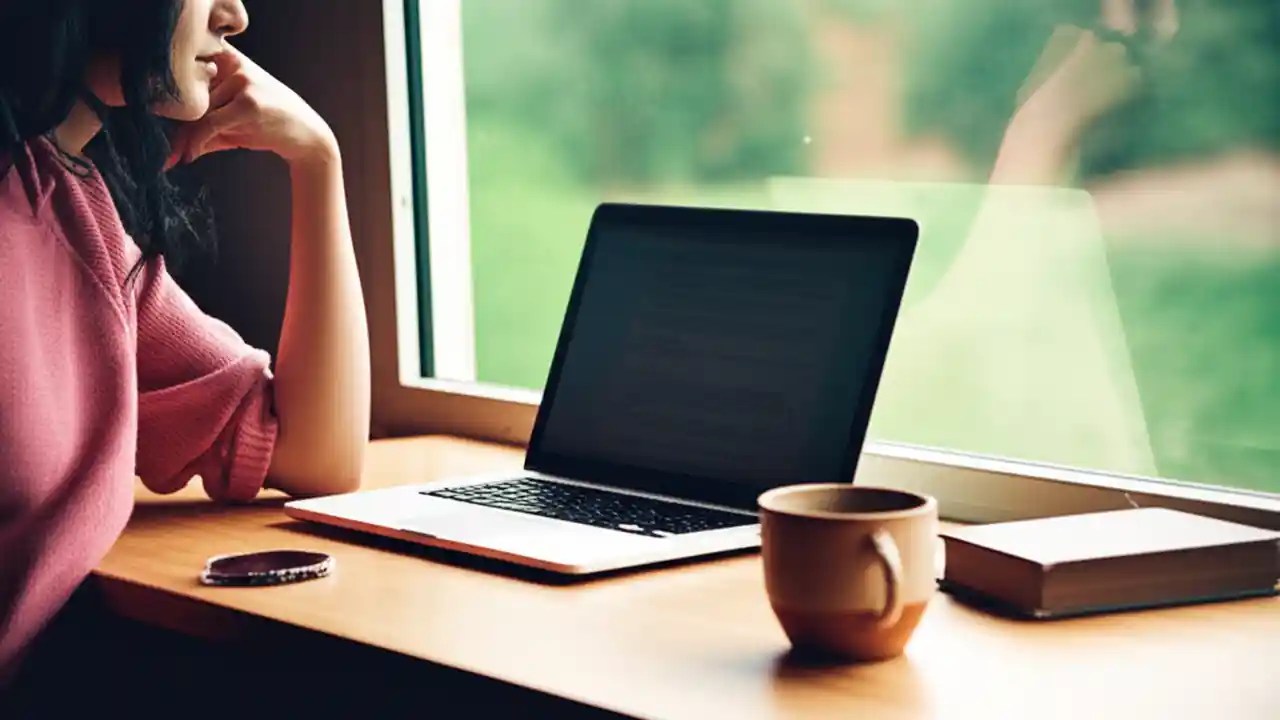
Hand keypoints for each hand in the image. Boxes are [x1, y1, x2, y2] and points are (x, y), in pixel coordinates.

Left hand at [170, 45, 336, 165]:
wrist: (308, 136)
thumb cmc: (266, 126)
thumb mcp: (230, 121)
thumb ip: (199, 128)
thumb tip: (166, 152)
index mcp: (226, 57)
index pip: (184, 69)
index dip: (170, 94)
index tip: (160, 117)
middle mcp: (232, 63)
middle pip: (187, 94)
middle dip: (173, 124)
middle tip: (165, 149)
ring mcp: (242, 81)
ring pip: (195, 111)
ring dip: (182, 138)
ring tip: (177, 155)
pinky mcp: (248, 103)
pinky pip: (208, 123)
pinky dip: (195, 142)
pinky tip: (191, 156)